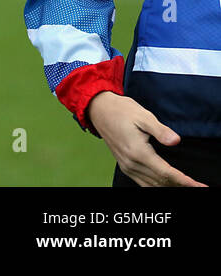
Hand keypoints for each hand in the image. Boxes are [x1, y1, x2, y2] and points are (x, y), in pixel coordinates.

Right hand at [86, 92, 205, 186]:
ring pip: (152, 185)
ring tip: (185, 187)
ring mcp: (126, 165)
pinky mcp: (124, 165)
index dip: (184, 180)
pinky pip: (142, 182)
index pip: (166, 173)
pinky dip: (156, 186)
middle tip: (198, 187)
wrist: (98, 109)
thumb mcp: (143, 115)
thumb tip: (175, 141)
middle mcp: (131, 162)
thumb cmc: (121, 110)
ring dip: (169, 187)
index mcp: (137, 152)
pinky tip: (165, 185)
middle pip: (160, 182)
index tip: (198, 185)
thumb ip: (160, 130)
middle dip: (180, 186)